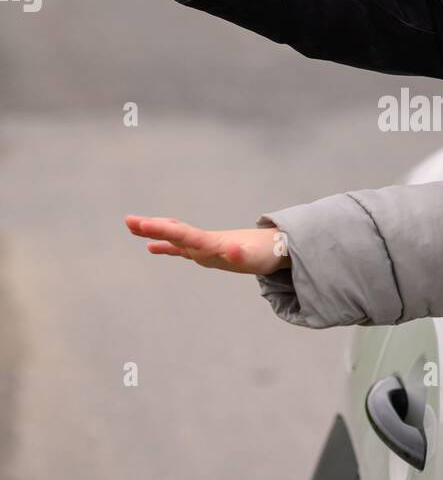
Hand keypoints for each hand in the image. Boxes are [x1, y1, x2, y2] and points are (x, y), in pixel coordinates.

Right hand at [125, 215, 290, 275]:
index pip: (184, 236)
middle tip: (129, 221)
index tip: (145, 225)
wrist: (276, 247)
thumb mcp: (254, 257)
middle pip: (175, 232)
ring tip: (132, 227)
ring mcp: (205, 246)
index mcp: (212, 243)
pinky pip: (181, 248)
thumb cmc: (265, 253)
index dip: (164, 232)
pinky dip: (166, 247)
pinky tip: (151, 248)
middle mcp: (205, 242)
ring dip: (155, 232)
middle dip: (153, 227)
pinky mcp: (208, 251)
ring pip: (175, 237)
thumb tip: (234, 251)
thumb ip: (241, 254)